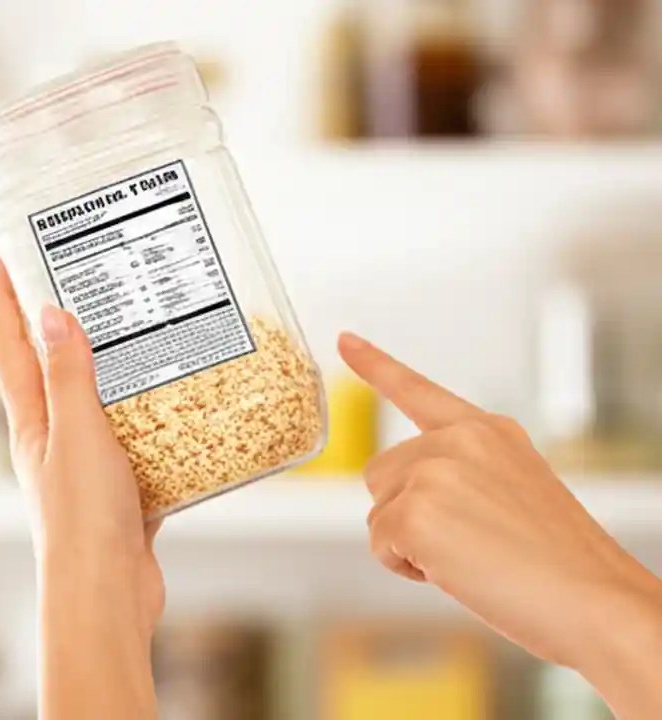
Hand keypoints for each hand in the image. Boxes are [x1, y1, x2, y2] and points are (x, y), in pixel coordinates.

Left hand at [0, 257, 162, 633]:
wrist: (106, 594)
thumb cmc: (83, 519)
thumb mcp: (78, 433)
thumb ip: (69, 376)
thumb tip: (52, 315)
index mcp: (32, 424)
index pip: (11, 349)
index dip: (4, 303)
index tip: (2, 259)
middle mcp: (53, 442)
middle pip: (51, 371)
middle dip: (59, 326)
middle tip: (78, 280)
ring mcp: (86, 469)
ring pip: (98, 405)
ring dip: (112, 370)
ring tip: (140, 330)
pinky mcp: (120, 493)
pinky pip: (138, 443)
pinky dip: (154, 420)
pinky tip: (182, 406)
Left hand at [340, 332, 661, 719]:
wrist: (595, 601)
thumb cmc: (560, 564)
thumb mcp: (514, 490)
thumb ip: (462, 474)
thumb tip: (408, 496)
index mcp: (487, 430)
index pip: (418, 390)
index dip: (375, 366)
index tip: (343, 339)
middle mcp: (457, 439)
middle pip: (381, 473)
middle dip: (406, 512)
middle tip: (469, 541)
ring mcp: (433, 471)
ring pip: (377, 512)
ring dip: (408, 543)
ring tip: (470, 557)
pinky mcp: (414, 512)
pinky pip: (379, 545)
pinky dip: (407, 568)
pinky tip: (458, 572)